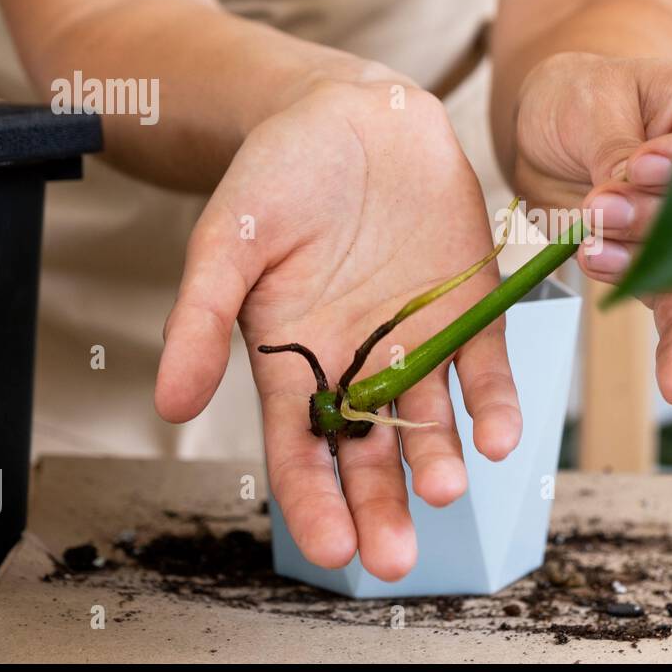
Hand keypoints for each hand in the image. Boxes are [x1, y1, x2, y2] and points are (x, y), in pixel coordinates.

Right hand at [154, 77, 519, 580]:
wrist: (351, 114)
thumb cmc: (277, 176)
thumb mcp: (225, 242)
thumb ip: (200, 320)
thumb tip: (170, 404)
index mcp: (294, 356)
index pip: (299, 447)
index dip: (312, 500)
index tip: (329, 548)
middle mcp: (358, 360)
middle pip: (367, 451)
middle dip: (379, 505)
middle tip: (392, 557)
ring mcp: (416, 337)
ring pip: (428, 418)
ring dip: (437, 458)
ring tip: (443, 490)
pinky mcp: (468, 307)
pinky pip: (485, 365)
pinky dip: (495, 401)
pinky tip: (501, 435)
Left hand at [513, 51, 671, 403]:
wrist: (544, 123)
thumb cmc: (578, 95)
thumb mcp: (592, 107)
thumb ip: (614, 156)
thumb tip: (619, 200)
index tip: (640, 164)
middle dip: (658, 225)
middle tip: (601, 206)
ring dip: (644, 267)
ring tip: (591, 248)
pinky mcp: (658, 269)